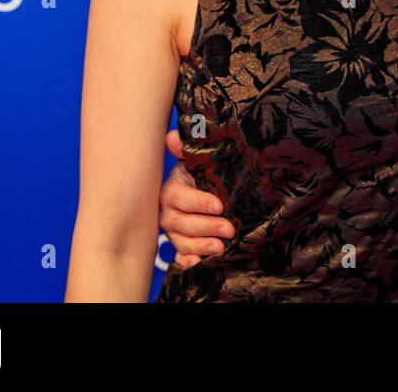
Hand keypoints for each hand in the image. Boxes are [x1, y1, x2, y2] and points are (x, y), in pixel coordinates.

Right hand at [159, 128, 232, 267]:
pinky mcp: (180, 245)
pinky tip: (198, 263)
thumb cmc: (202, 173)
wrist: (204, 188)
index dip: (199, 202)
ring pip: (182, 241)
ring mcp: (173, 231)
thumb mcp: (197, 160)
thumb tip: (173, 136)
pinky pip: (180, 256)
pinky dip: (188, 261)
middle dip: (207, 227)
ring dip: (201, 246)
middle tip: (229, 229)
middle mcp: (167, 212)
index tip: (219, 206)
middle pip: (182, 223)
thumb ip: (187, 149)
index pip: (180, 198)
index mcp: (171, 189)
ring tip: (221, 247)